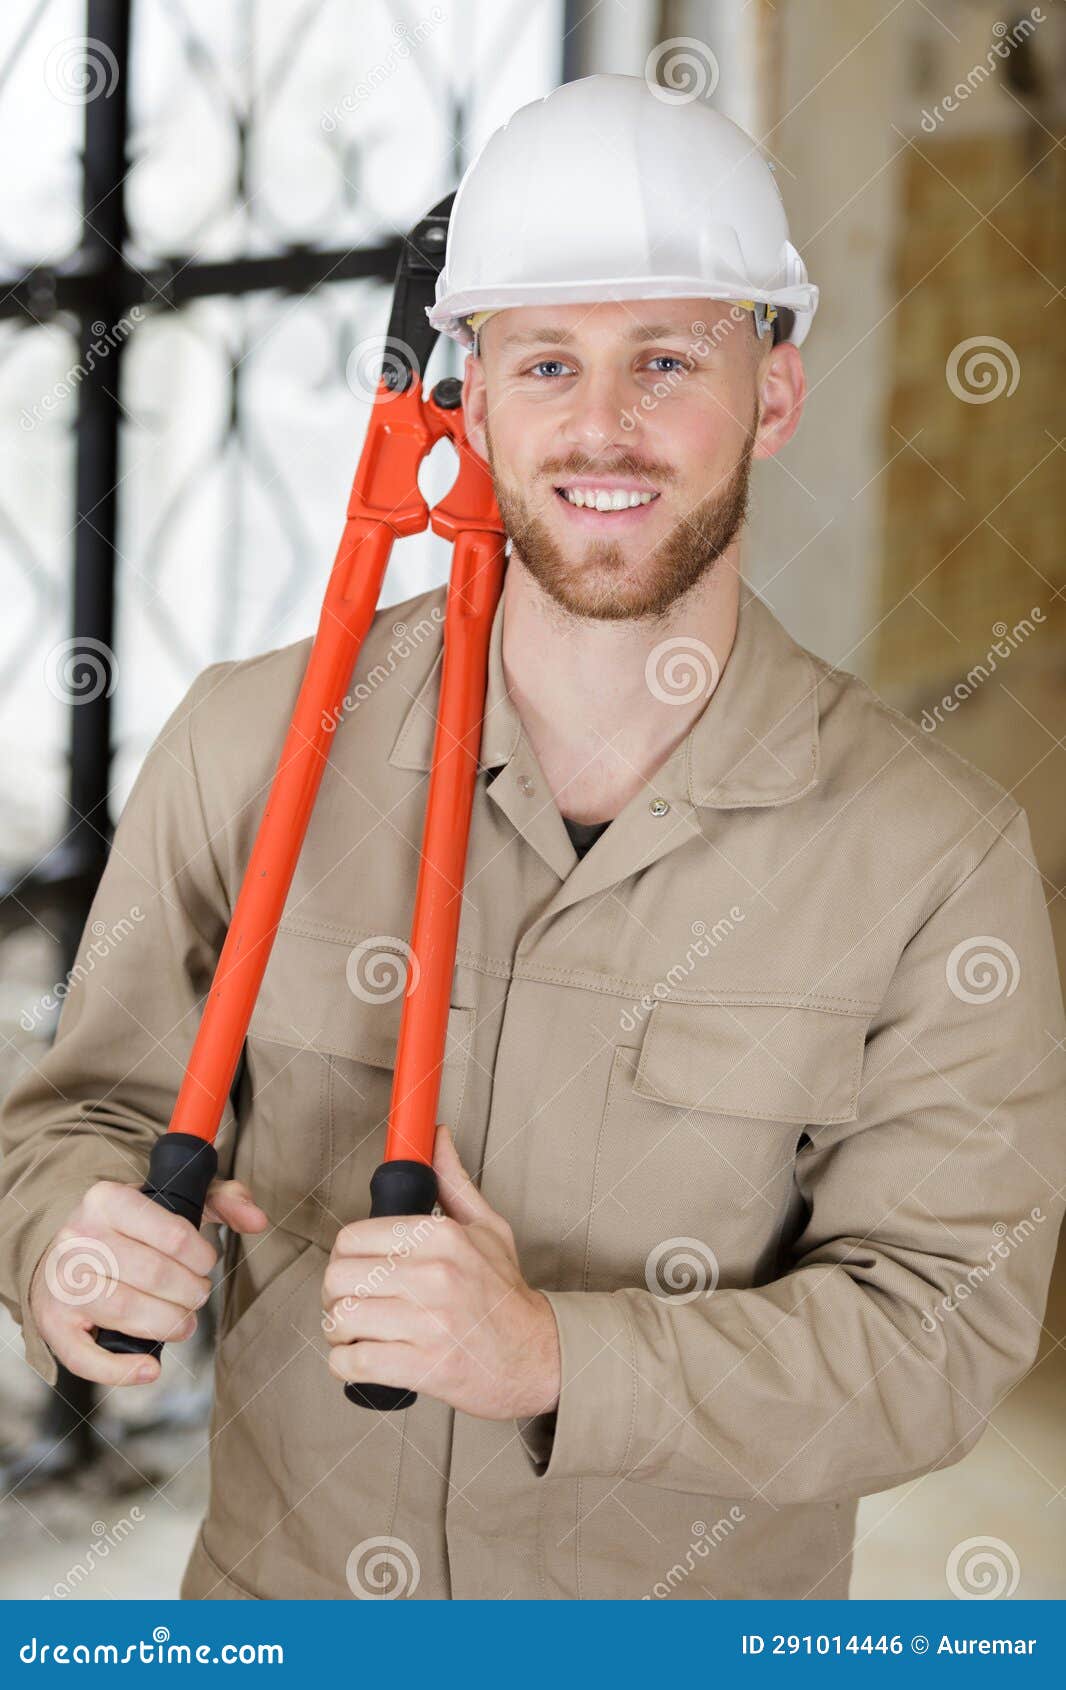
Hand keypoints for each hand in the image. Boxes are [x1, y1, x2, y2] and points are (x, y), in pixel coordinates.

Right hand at [28, 1173, 268, 1386]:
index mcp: (106, 1199)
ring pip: (126, 1311)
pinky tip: (150, 1368)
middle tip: (197, 1295)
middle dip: (191, 1293)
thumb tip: (257, 1220)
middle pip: (154, 1275)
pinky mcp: (52, 1323)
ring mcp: (60, 1283)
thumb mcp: (173, 1200)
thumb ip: (222, 1200)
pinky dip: (121, 1371)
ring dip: (168, 1324)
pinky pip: (84, 1357)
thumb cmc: (128, 1228)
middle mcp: (77, 1238)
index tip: (204, 1263)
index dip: (201, 1257)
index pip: (172, 1234)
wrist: (61, 1251)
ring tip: (182, 1322)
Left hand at [323, 1123, 560, 1419]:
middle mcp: (433, 1275)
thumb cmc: (505, 1294)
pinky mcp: (424, 1367)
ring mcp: (428, 1322)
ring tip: (355, 1333)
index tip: (353, 1270)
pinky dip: (346, 1365)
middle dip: (333, 1295)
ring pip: (341, 1319)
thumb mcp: (487, 1228)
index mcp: (441, 1236)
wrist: (538, 1355)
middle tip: (348, 1304)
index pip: (353, 1237)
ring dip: (338, 1332)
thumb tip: (436, 1136)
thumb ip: (453, 1182)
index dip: (343, 1257)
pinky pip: (354, 1363)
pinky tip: (361, 1358)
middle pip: (338, 1278)